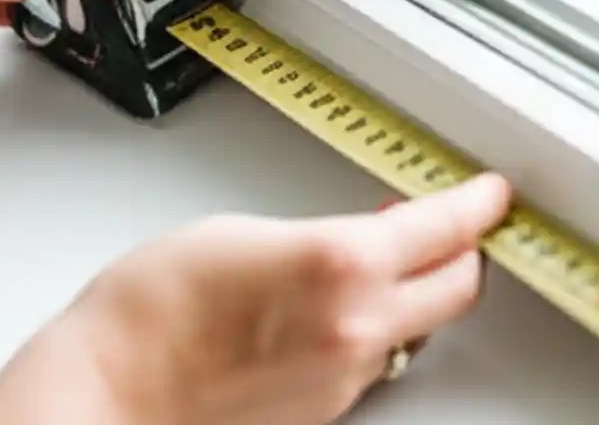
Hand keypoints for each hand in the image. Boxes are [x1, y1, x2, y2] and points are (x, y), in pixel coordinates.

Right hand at [0, 174, 511, 424]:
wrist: (109, 389)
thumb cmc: (150, 308)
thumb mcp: (241, 231)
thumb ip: (321, 233)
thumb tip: (361, 235)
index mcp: (339, 266)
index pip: (446, 227)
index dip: (476, 203)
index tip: (489, 195)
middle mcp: (357, 328)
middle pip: (459, 286)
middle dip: (463, 251)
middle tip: (449, 225)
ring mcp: (346, 377)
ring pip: (419, 328)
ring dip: (414, 294)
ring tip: (376, 266)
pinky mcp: (327, 411)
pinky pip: (375, 360)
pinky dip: (371, 331)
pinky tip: (331, 312)